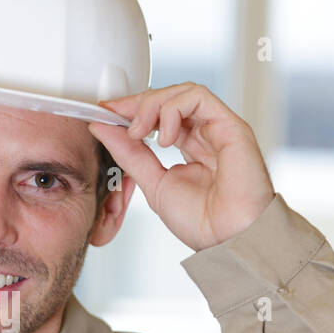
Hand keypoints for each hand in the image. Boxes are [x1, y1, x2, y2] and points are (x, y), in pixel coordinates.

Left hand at [89, 82, 275, 251]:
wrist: (229, 240)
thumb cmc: (202, 222)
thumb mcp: (153, 183)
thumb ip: (129, 154)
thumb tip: (102, 128)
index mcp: (190, 147)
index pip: (159, 114)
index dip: (131, 109)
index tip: (104, 112)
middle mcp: (205, 133)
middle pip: (169, 98)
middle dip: (137, 104)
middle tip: (115, 118)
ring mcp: (218, 128)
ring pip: (183, 92)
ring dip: (152, 105)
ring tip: (138, 132)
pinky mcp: (231, 125)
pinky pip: (198, 97)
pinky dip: (172, 111)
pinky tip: (164, 138)